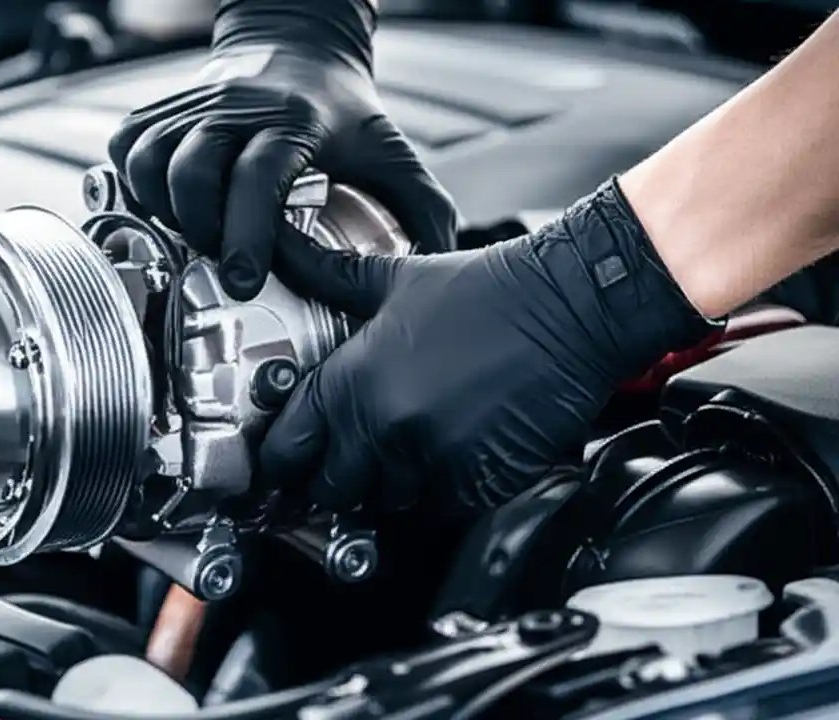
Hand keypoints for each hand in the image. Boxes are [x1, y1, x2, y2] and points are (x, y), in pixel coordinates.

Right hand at [108, 0, 456, 300]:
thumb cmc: (342, 111)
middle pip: (191, 169)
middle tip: (220, 264)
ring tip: (192, 237)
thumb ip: (423, 212)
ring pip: (150, 160)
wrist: (298, 44)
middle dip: (199, 229)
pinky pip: (128, 148)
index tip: (244, 278)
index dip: (246, 231)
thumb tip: (434, 273)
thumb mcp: (392, 152)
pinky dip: (134, 184)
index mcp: (294, 121)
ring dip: (162, 210)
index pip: (257, 174)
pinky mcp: (162, 107)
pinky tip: (164, 208)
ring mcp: (193, 104)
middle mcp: (236, 107)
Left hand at [262, 179, 713, 513]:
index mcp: (352, 381)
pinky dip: (442, 491)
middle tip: (357, 455)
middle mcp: (386, 428)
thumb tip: (282, 244)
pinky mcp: (482, 484)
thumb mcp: (394, 278)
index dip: (284, 457)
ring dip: (393, 483)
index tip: (292, 458)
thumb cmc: (487, 290)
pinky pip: (441, 509)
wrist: (572, 306)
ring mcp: (434, 461)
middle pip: (331, 489)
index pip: (286, 450)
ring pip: (387, 503)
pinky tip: (457, 449)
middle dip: (338, 477)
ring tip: (417, 441)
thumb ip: (327, 274)